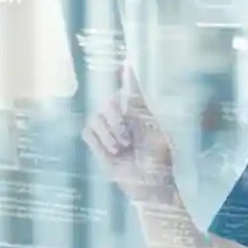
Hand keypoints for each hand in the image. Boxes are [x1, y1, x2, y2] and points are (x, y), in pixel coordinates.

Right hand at [81, 63, 177, 204]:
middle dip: (115, 119)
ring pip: (96, 117)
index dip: (128, 76)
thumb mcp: (157, 136)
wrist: (149, 186)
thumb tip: (133, 94)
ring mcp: (109, 132)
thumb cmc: (159, 163)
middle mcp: (124, 119)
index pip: (132, 90)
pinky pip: (88, 132)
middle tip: (128, 139)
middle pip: (108, 102)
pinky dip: (99, 141)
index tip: (128, 61)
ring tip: (122, 148)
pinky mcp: (99, 145)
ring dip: (109, 134)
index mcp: (141, 114)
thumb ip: (143, 114)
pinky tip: (113, 153)